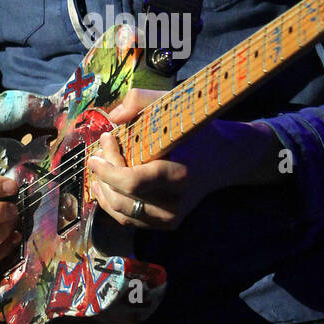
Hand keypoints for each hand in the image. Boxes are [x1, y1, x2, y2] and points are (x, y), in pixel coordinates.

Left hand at [87, 89, 280, 231]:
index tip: (100, 146)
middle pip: (123, 198)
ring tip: (99, 167)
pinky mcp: (167, 224)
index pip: (132, 182)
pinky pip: (129, 220)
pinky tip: (103, 186)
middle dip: (104, 174)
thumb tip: (114, 116)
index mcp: (180, 174)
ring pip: (122, 213)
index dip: (108, 168)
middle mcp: (176, 203)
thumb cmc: (196, 130)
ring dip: (103, 189)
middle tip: (99, 153)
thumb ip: (141, 100)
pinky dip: (111, 203)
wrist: (224, 158)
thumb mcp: (174, 106)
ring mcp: (172, 217)